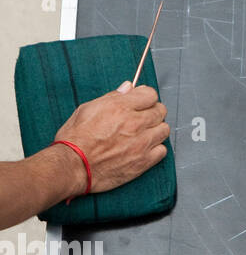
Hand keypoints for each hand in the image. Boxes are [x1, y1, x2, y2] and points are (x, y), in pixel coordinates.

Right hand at [54, 83, 168, 193]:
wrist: (72, 166)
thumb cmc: (75, 140)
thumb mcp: (87, 109)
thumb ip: (112, 97)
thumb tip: (127, 87)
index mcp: (121, 108)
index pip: (150, 94)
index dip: (145, 97)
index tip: (141, 101)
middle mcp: (135, 124)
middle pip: (160, 111)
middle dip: (152, 112)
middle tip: (141, 117)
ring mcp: (141, 143)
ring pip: (164, 130)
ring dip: (155, 130)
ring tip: (142, 134)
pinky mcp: (143, 161)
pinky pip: (162, 151)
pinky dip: (156, 149)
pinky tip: (144, 148)